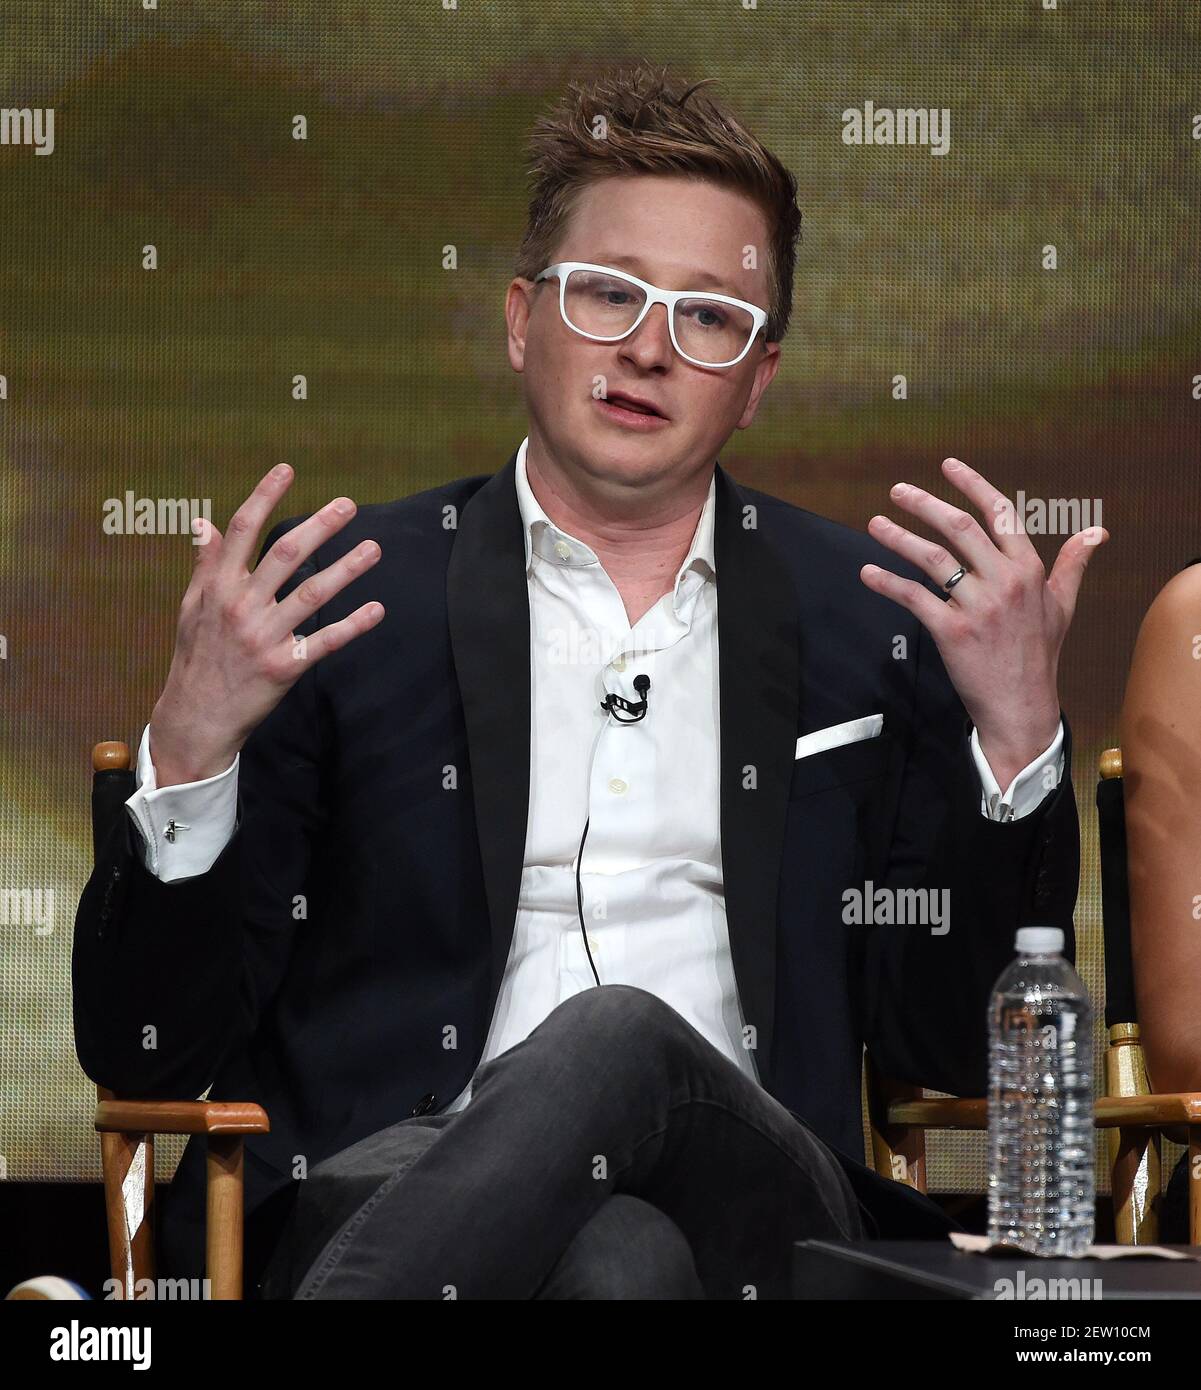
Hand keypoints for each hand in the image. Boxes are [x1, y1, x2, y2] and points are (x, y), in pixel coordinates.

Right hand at [149, 463, 383, 786]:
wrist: (196, 717)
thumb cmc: (197, 658)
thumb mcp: (192, 608)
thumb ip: (206, 565)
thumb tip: (205, 523)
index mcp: (219, 587)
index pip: (242, 531)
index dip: (265, 497)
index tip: (287, 469)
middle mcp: (241, 607)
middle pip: (285, 555)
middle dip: (319, 526)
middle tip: (348, 505)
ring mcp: (264, 637)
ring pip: (311, 594)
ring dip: (346, 569)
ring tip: (374, 548)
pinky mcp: (284, 667)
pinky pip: (325, 642)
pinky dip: (352, 626)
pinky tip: (377, 610)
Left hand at [859, 457, 1106, 788]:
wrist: (1022, 706)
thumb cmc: (1040, 655)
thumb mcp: (1063, 606)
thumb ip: (1072, 564)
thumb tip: (1096, 532)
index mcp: (1029, 570)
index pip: (1000, 514)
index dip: (972, 486)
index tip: (948, 466)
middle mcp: (1005, 582)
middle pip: (960, 528)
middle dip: (925, 504)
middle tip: (898, 491)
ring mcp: (978, 607)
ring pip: (933, 559)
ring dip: (899, 538)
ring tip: (875, 524)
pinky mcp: (953, 632)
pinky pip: (914, 598)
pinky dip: (888, 583)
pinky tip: (868, 573)